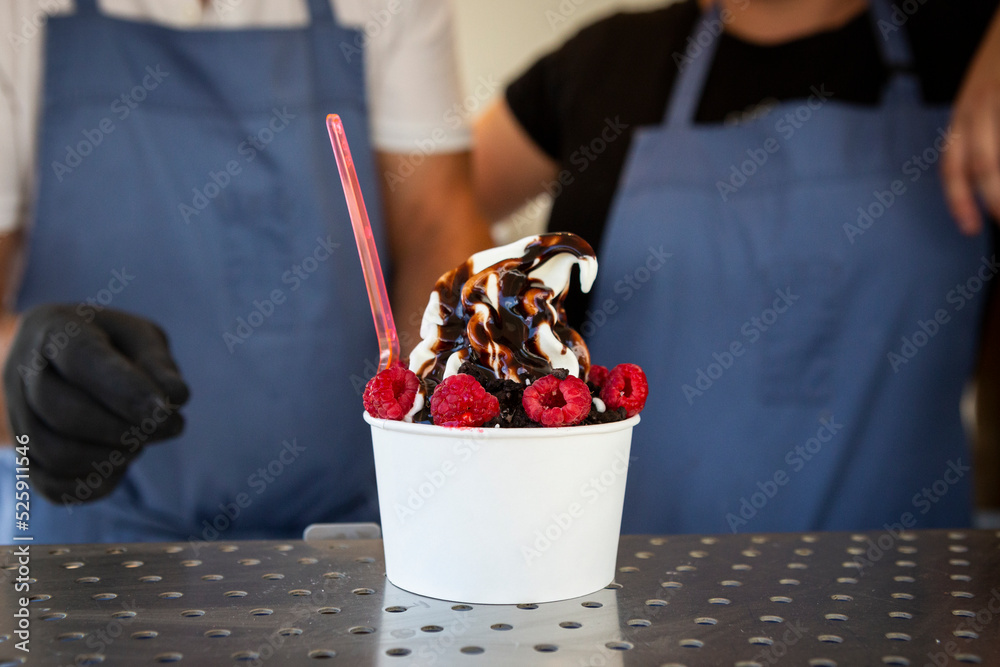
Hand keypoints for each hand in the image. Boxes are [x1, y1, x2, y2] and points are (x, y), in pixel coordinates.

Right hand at [3, 305, 189, 502]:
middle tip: (164, 428)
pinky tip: (119, 468)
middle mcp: (23, 369)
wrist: (68, 358)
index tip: (165, 414)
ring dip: (109, 458)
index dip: (126, 391)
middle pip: (64, 412)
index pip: (83, 360)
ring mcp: (16, 412)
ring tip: (139, 443)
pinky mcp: (23, 451)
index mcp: (56, 328)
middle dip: (123, 430)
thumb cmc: (116, 346)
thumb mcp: (142, 338)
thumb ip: (159, 364)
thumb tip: (175, 398)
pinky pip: (49, 484)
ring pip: (54, 452)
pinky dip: (91, 484)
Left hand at [942, 9, 999, 234]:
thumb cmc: (999, 67)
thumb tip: (983, 178)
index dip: (959, 201)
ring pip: (996, 156)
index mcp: (963, 114)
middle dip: (995, 200)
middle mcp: (979, 106)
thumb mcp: (979, 100)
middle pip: (983, 164)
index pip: (953, 165)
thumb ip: (978, 137)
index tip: (969, 230)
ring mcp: (999, 97)